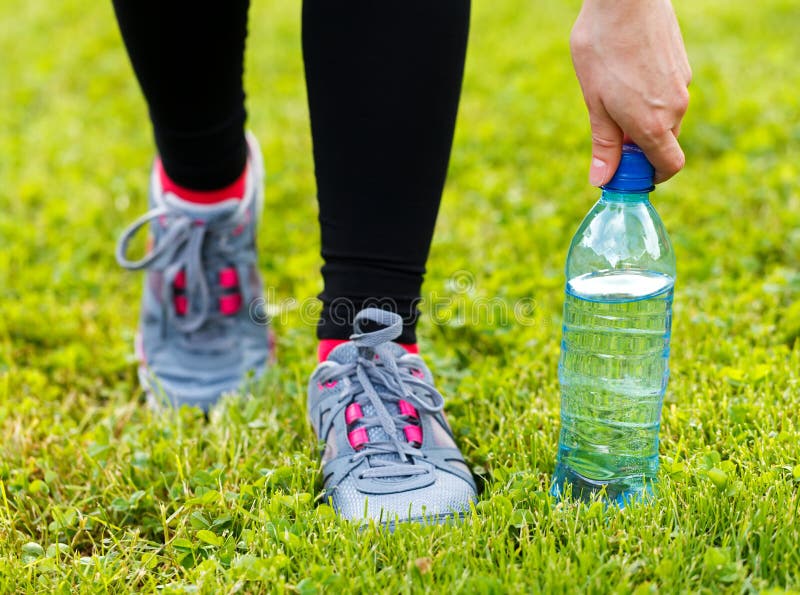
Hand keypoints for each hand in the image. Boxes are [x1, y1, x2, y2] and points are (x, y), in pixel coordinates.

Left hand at [571, 0, 691, 184]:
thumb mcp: (595, 102)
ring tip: (612, 97)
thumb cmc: (602, 48)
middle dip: (640, 147)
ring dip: (644, 119)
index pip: (669, 166)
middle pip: (665, 142)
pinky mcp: (682, 64)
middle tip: (611, 136)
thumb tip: (601, 179)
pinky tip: (626, 75)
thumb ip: (604, 143)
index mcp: (654, 124)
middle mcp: (676, 107)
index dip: (651, 176)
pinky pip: (668, 93)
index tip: (628, 173)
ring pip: (666, 115)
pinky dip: (650, 97)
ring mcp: (682, 83)